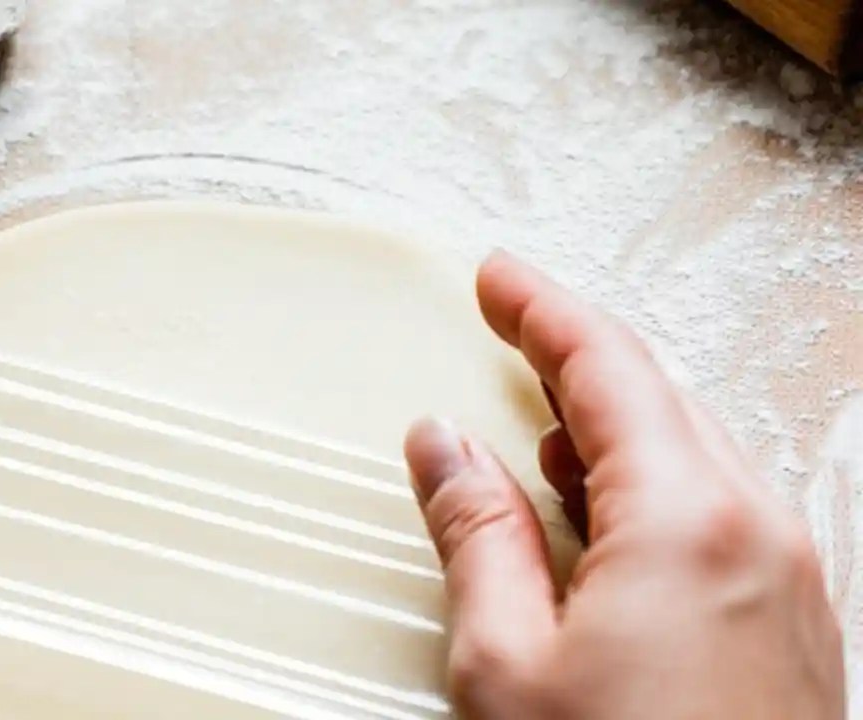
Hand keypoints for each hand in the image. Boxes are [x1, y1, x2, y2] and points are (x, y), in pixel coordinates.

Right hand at [406, 252, 844, 718]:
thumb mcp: (509, 665)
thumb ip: (476, 533)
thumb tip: (443, 446)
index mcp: (686, 520)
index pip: (605, 367)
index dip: (540, 310)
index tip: (497, 278)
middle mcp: (753, 529)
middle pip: (657, 396)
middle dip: (577, 355)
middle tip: (511, 330)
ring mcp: (783, 573)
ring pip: (689, 448)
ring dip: (611, 421)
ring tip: (541, 424)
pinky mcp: (788, 617)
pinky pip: (713, 507)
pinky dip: (646, 482)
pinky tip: (599, 508)